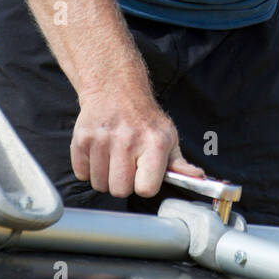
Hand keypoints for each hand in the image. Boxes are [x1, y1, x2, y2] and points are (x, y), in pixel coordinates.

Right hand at [70, 89, 204, 199]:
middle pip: (120, 190)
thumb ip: (180, 163)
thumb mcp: (168, 136)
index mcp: (154, 143)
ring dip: (105, 176)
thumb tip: (197, 177)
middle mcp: (128, 141)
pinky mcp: (82, 139)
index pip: (146, 189)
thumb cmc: (144, 118)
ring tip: (112, 157)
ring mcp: (102, 140)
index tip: (144, 174)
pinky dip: (88, 168)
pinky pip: (81, 174)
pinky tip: (99, 152)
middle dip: (123, 183)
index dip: (144, 184)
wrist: (115, 88)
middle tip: (126, 165)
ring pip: (100, 184)